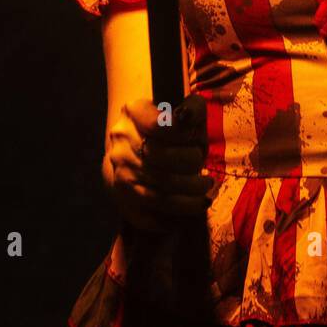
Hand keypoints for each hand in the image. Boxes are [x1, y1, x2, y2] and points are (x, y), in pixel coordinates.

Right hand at [105, 93, 212, 232]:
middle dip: (191, 164)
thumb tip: (189, 116)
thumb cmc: (166, 127)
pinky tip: (193, 208)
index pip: (159, 125)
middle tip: (204, 168)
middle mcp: (122, 143)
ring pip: (159, 194)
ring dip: (190, 196)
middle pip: (161, 159)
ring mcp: (121, 173)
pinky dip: (175, 217)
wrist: (131, 148)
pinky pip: (151, 218)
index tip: (194, 137)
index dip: (183, 133)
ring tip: (205, 190)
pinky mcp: (124, 200)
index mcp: (133, 113)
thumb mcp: (180, 108)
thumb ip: (192, 108)